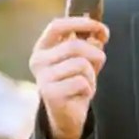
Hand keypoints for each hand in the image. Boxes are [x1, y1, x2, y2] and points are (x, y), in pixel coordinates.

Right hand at [28, 16, 109, 138]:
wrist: (66, 115)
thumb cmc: (74, 82)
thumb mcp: (84, 59)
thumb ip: (90, 44)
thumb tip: (99, 35)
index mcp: (43, 47)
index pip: (57, 26)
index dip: (80, 23)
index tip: (101, 27)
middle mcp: (38, 60)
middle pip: (74, 46)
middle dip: (95, 53)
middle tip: (100, 61)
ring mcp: (42, 78)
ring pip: (80, 64)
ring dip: (92, 74)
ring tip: (86, 83)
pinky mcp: (50, 94)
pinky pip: (81, 82)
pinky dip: (89, 88)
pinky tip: (82, 94)